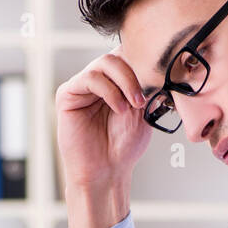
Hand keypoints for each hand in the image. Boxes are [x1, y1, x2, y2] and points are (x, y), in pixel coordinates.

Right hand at [55, 47, 152, 227]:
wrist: (106, 172)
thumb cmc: (124, 146)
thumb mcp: (143, 111)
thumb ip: (146, 86)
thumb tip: (158, 64)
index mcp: (115, 82)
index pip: (129, 57)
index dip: (144, 64)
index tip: (160, 81)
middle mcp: (98, 81)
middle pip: (118, 55)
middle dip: (135, 75)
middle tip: (143, 100)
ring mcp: (82, 86)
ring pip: (105, 63)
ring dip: (125, 82)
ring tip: (133, 106)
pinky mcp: (67, 94)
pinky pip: (90, 78)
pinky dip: (109, 90)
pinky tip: (118, 108)